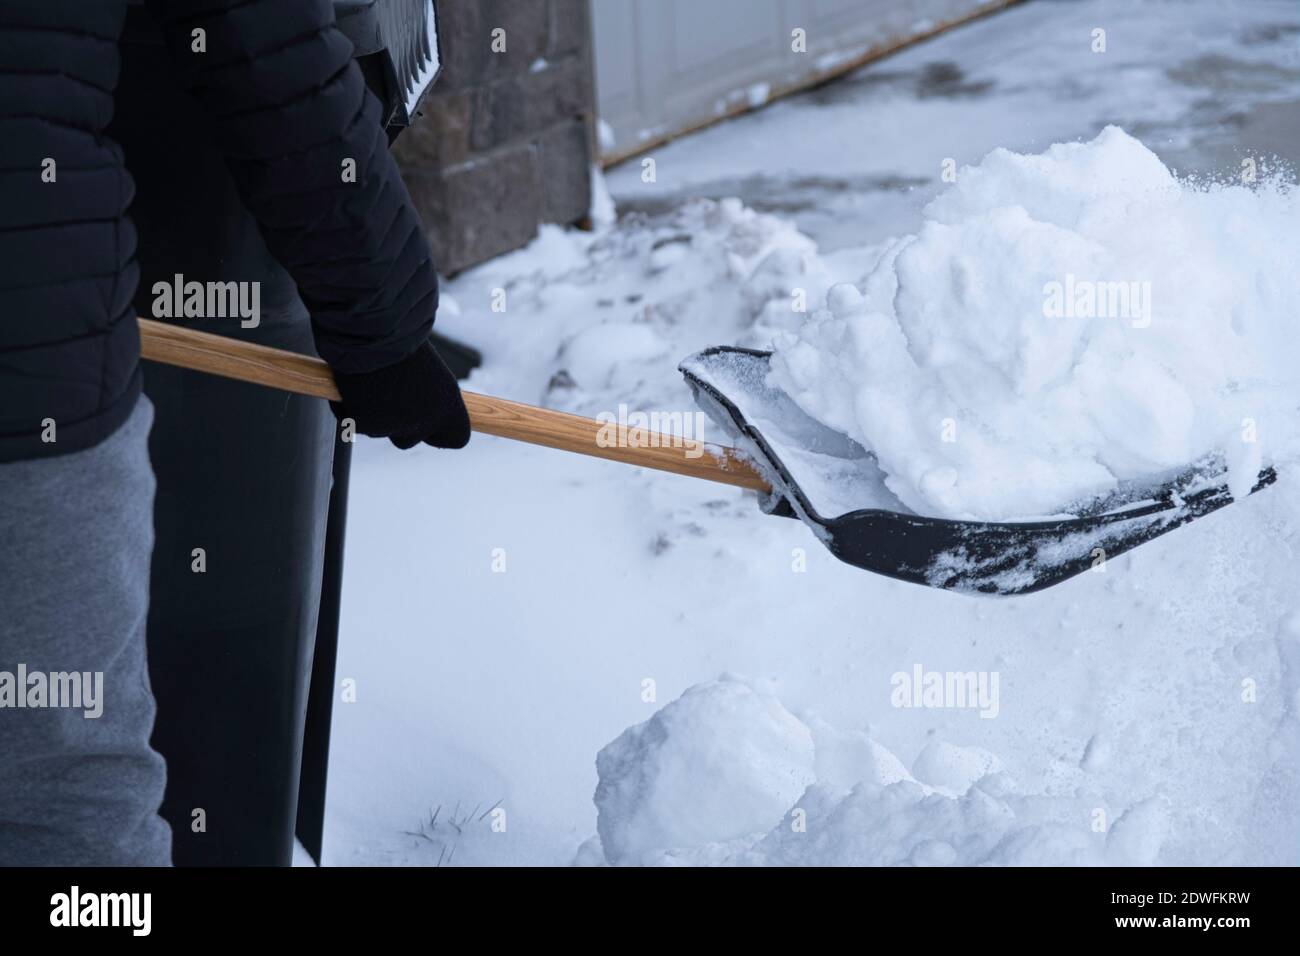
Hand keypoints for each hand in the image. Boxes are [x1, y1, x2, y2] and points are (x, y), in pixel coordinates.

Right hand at [330, 340, 470, 448]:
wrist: (371, 329)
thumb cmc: (403, 339)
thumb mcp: (431, 369)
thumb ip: (432, 397)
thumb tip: (428, 410)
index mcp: (449, 406)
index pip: (456, 439)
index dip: (442, 432)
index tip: (433, 422)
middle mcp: (425, 421)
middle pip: (411, 439)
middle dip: (399, 423)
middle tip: (391, 394)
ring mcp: (393, 426)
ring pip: (381, 431)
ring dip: (375, 412)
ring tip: (374, 381)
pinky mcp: (363, 424)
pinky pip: (355, 422)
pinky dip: (351, 407)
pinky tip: (355, 384)